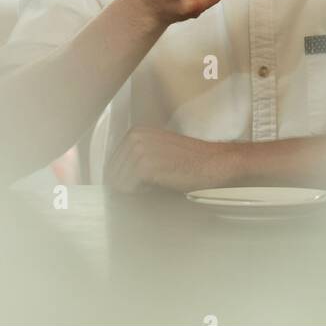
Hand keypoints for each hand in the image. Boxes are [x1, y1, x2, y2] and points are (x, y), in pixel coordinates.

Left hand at [107, 127, 234, 193]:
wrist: (213, 163)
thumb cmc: (190, 162)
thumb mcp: (159, 151)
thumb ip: (136, 158)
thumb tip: (114, 179)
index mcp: (136, 131)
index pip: (112, 163)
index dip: (122, 178)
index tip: (137, 184)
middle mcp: (135, 137)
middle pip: (112, 173)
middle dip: (126, 185)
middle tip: (150, 186)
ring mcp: (139, 150)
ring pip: (119, 182)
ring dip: (135, 189)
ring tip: (157, 184)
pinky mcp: (145, 165)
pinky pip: (128, 188)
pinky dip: (141, 193)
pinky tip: (159, 185)